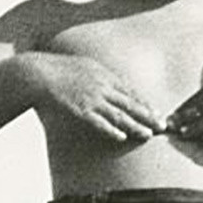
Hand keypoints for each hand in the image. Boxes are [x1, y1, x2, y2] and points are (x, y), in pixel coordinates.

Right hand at [27, 54, 162, 142]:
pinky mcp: (79, 110)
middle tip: (163, 126)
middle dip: (148, 116)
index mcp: (105, 75)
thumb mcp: (87, 65)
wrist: (40, 73)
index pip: (131, 92)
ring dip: (135, 126)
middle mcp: (102, 87)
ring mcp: (91, 99)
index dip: (146, 104)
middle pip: (130, 104)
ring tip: (148, 135)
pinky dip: (110, 130)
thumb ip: (103, 75)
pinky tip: (121, 137)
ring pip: (118, 115)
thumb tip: (115, 83)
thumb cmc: (62, 69)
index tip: (158, 113)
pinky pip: (97, 122)